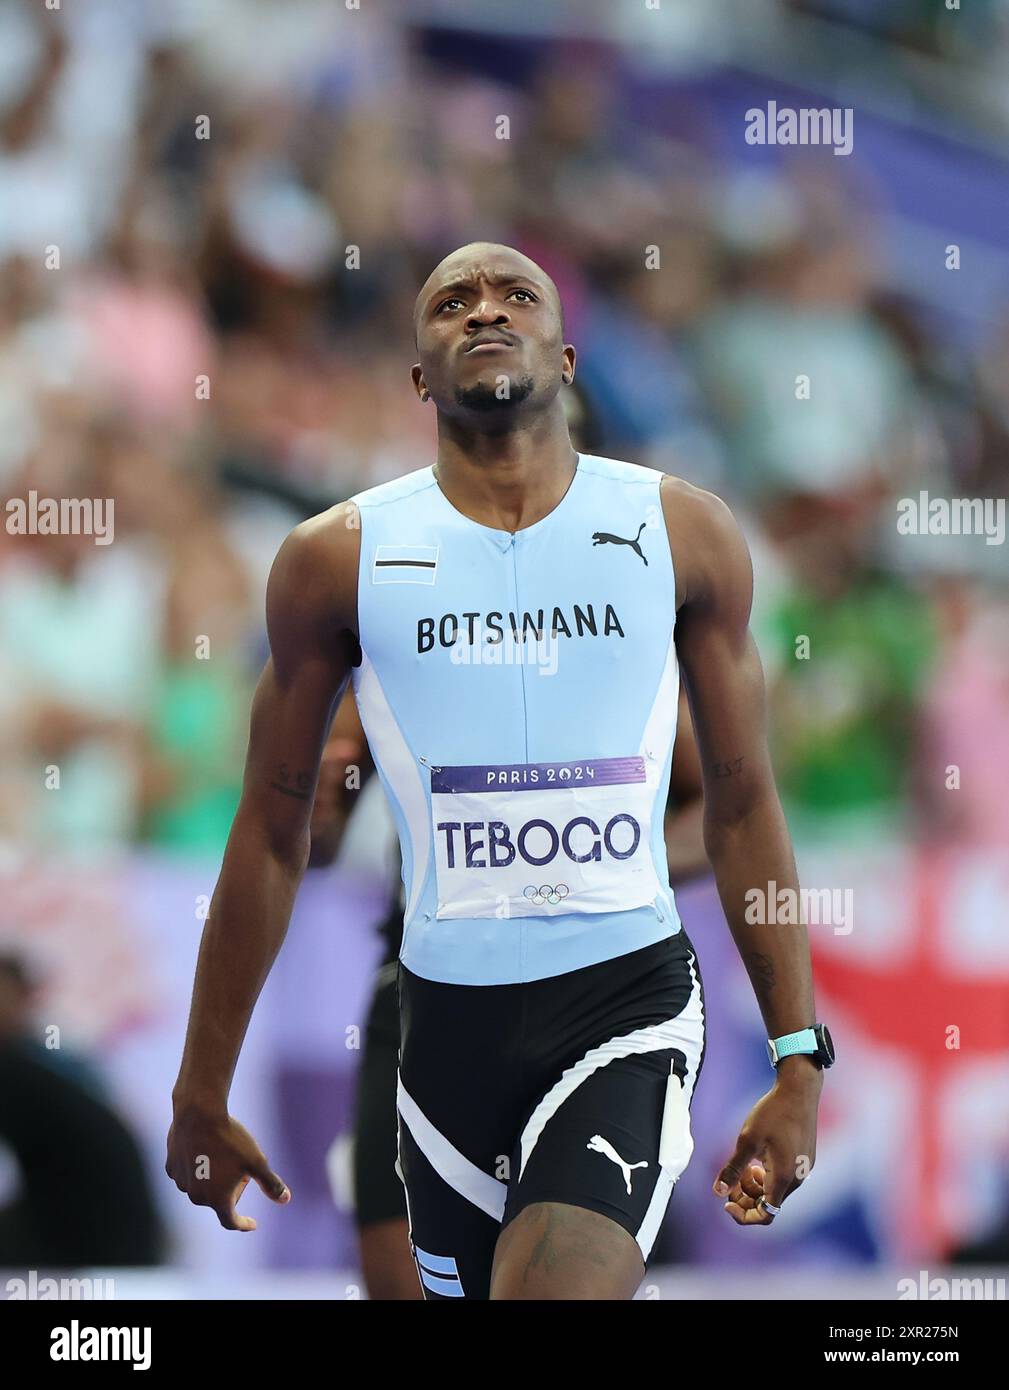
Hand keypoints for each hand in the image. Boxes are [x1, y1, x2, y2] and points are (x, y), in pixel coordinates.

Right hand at [166, 1103, 290, 1230]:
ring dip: (214, 1177)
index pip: (231, 1221)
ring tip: (222, 1154)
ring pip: (202, 1185)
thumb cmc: (230, 1139)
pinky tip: (204, 1149)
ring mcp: (181, 1182)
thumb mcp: (256, 1161)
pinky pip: (188, 1173)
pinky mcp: (171, 1167)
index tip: (252, 1223)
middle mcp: (196, 1196)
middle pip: (218, 1199)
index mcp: (217, 1200)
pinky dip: (198, 1167)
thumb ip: (271, 1183)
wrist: (199, 1113)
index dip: (243, 1223)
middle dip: (232, 1188)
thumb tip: (285, 1199)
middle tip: (241, 1168)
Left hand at [712, 1061, 820, 1224]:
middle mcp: (797, 1179)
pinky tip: (757, 1158)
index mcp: (783, 1178)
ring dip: (756, 1185)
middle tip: (730, 1181)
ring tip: (743, 1166)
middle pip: (769, 1204)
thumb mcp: (747, 1140)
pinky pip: (784, 1178)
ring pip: (776, 1190)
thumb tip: (718, 1192)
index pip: (765, 1215)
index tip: (726, 1202)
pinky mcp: (805, 1160)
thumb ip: (733, 1169)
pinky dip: (768, 1175)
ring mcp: (804, 1169)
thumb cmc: (772, 1113)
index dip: (744, 1216)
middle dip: (746, 1197)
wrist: (799, 1091)